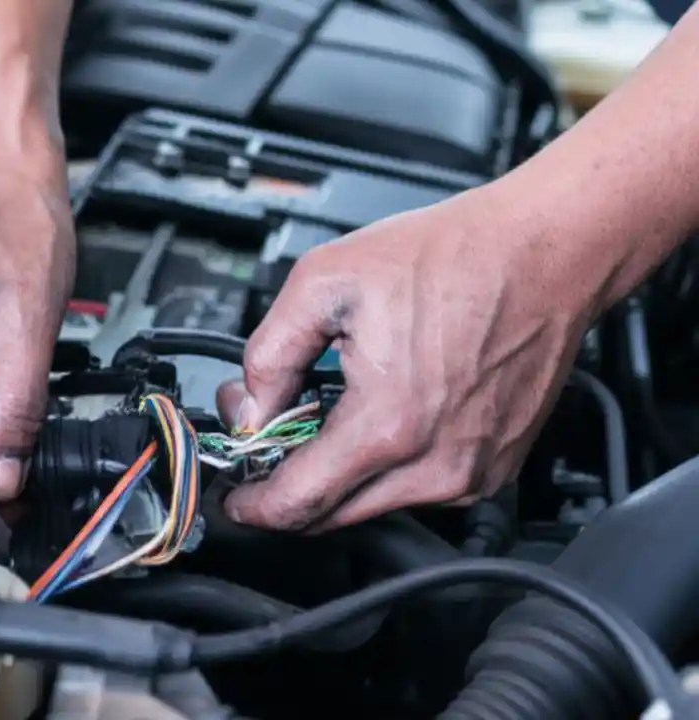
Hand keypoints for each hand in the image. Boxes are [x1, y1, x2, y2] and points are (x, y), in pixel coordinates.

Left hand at [219, 184, 604, 531]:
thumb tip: (250, 410)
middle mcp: (435, 466)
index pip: (297, 504)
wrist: (547, 250)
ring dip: (338, 472)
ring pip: (372, 504)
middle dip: (288, 482)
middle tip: (273, 433)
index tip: (235, 496)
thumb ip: (269, 355)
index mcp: (388, 426)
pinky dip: (385, 464)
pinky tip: (384, 411)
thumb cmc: (453, 257)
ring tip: (335, 405)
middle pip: (331, 516)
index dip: (252, 505)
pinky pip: (417, 489)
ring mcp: (471, 474)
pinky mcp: (494, 469)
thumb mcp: (324, 283)